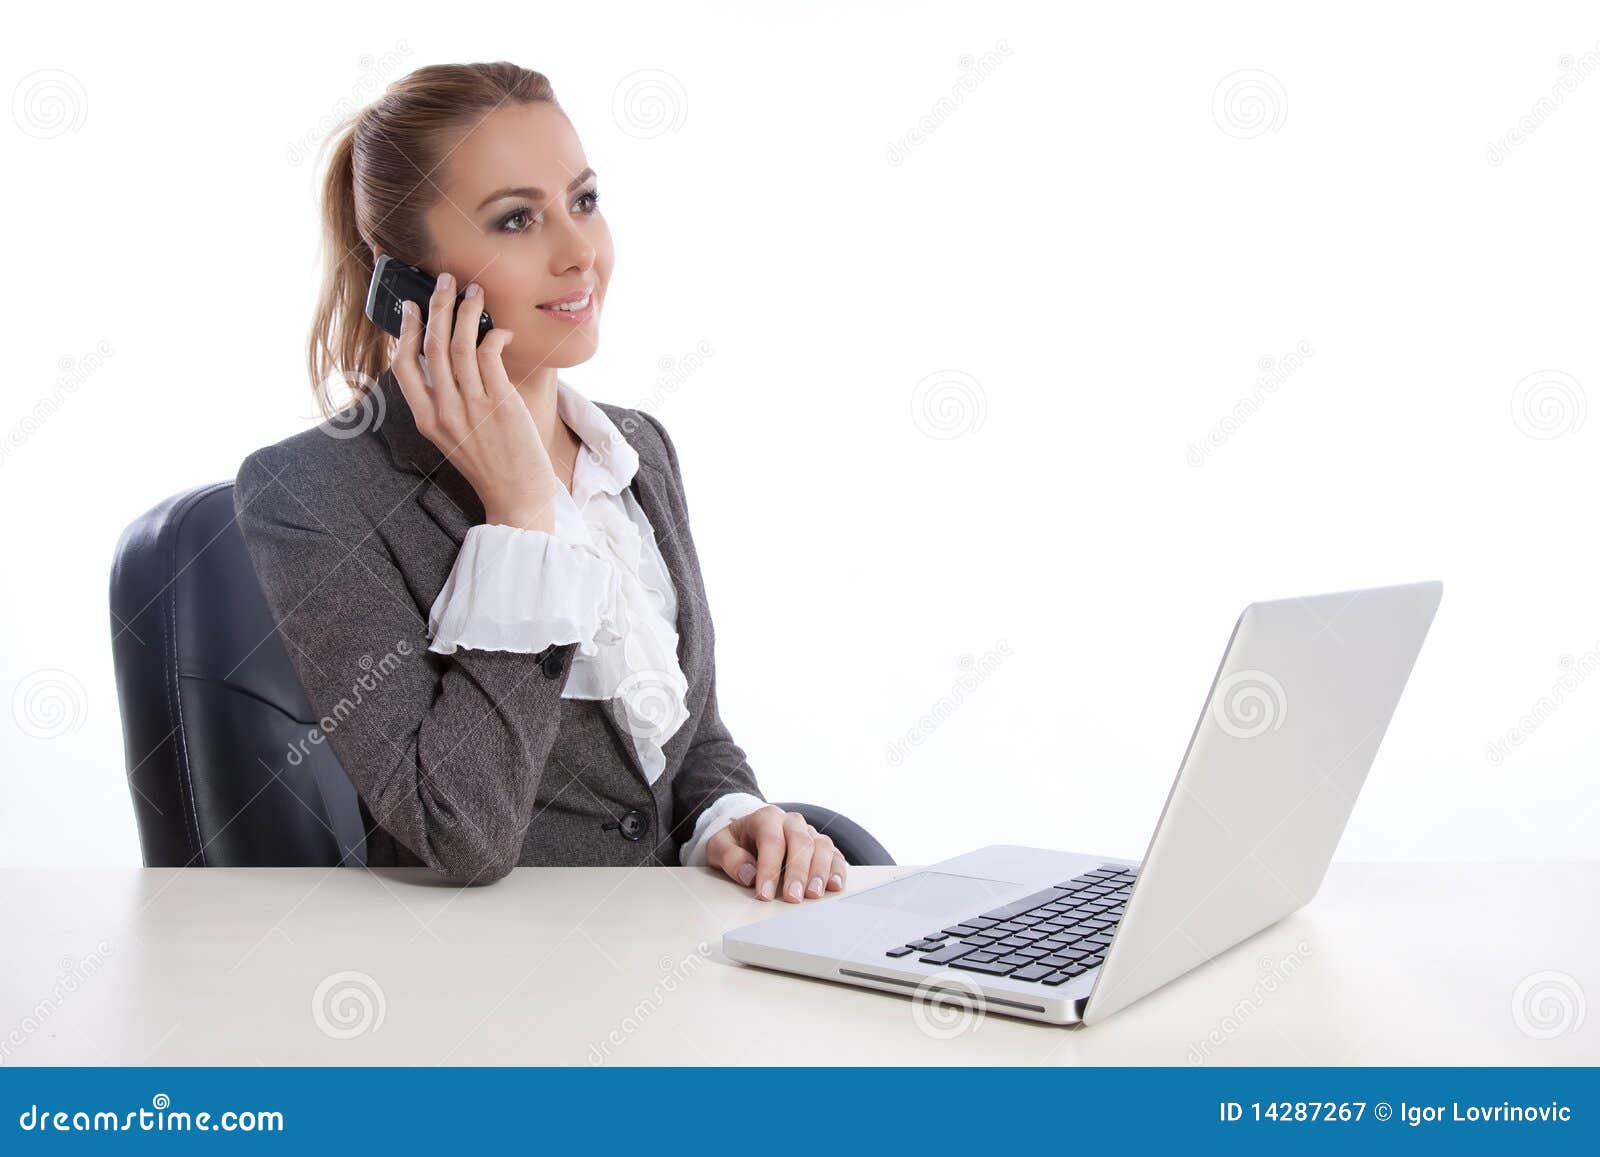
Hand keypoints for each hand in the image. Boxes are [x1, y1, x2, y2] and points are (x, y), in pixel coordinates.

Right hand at [390, 271, 558, 530]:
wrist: (516, 498)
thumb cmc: (491, 466)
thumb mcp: (455, 437)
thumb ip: (447, 403)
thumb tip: (451, 360)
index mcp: (427, 419)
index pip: (403, 365)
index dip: (405, 330)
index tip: (410, 305)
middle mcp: (444, 411)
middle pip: (431, 345)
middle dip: (437, 305)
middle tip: (445, 280)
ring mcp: (471, 407)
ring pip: (459, 345)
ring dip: (466, 311)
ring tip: (475, 292)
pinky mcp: (500, 404)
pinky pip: (490, 356)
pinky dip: (495, 336)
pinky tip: (502, 332)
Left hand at [706, 806, 846, 901]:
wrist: (748, 835)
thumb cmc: (735, 842)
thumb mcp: (719, 846)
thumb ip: (730, 857)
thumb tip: (748, 875)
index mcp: (767, 818)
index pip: (772, 841)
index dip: (769, 869)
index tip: (765, 894)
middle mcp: (791, 822)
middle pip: (801, 842)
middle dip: (798, 872)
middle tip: (793, 897)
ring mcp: (809, 833)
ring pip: (822, 847)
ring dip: (820, 872)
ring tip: (814, 894)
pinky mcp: (821, 846)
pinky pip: (835, 855)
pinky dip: (837, 870)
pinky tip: (834, 885)